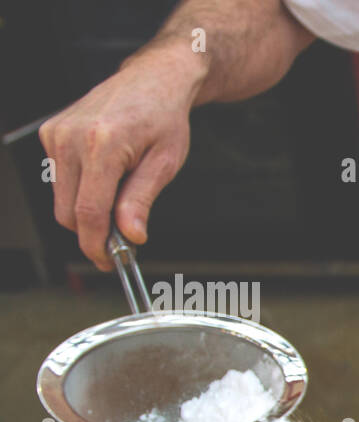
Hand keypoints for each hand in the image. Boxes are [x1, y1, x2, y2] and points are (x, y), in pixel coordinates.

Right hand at [39, 44, 201, 269]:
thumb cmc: (164, 118)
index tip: (108, 262)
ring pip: (62, 198)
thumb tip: (131, 235)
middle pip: (68, 211)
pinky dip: (81, 189)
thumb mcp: (165, 163)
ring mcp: (56, 133)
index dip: (96, 244)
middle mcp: (71, 137)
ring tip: (120, 200)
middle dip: (92, 233)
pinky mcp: (51, 132)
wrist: (153, 80)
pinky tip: (106, 177)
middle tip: (122, 240)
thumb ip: (142, 200)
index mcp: (102, 144)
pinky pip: (60, 179)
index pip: (88, 211)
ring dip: (87, 211)